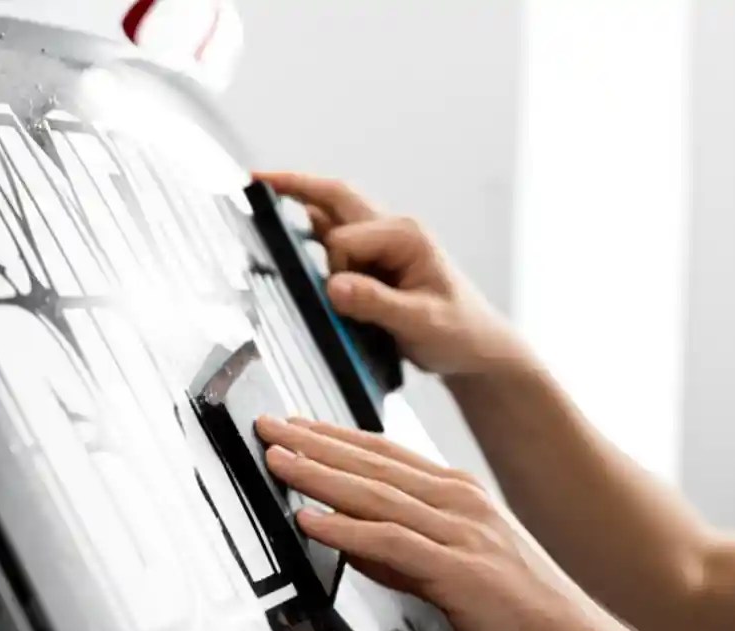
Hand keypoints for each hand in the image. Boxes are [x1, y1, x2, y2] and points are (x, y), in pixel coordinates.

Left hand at [254, 414, 654, 630]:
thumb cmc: (527, 612)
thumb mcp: (458, 566)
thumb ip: (402, 550)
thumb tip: (350, 538)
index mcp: (462, 495)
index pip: (385, 453)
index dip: (334, 436)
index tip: (294, 426)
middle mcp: (462, 503)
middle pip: (373, 463)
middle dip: (314, 442)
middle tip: (269, 427)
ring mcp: (464, 534)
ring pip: (377, 494)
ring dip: (320, 474)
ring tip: (278, 462)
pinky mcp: (462, 572)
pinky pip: (393, 542)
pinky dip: (347, 529)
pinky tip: (312, 520)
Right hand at [255, 171, 527, 375]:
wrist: (478, 348)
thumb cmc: (459, 332)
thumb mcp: (421, 322)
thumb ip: (376, 304)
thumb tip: (333, 286)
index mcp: (406, 236)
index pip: (346, 238)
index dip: (335, 269)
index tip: (340, 300)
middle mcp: (393, 230)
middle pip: (336, 196)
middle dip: (296, 184)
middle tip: (256, 178)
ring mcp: (383, 242)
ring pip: (333, 212)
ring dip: (301, 203)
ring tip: (265, 194)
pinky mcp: (375, 259)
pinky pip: (335, 235)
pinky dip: (311, 230)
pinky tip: (292, 229)